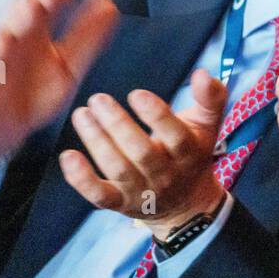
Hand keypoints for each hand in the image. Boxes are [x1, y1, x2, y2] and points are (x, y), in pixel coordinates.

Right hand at [0, 0, 118, 187]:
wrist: (5, 130)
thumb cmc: (33, 95)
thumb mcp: (70, 67)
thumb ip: (88, 38)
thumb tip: (109, 10)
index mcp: (37, 35)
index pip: (45, 4)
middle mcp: (17, 41)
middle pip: (22, 10)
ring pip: (3, 31)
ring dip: (17, 18)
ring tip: (31, 8)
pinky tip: (3, 40)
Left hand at [59, 69, 228, 236]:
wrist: (185, 204)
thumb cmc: (191, 153)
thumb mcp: (207, 125)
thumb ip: (210, 97)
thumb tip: (202, 73)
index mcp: (189, 153)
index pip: (176, 137)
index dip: (157, 116)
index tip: (137, 95)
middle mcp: (166, 175)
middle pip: (142, 152)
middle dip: (118, 125)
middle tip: (98, 99)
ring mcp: (142, 191)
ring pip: (118, 169)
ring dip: (97, 142)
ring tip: (82, 114)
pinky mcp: (119, 203)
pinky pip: (99, 195)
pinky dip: (81, 179)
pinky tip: (68, 156)